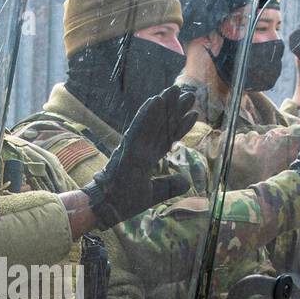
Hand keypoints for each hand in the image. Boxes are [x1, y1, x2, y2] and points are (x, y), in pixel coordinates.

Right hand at [81, 86, 196, 228]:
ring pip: (151, 123)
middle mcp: (140, 149)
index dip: (180, 127)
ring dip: (163, 105)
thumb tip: (187, 181)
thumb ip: (170, 186)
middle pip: (161, 126)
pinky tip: (155, 100)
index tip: (194, 114)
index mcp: (146, 158)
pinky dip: (146, 115)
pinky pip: (138, 129)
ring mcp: (133, 148)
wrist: (105, 209)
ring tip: (176, 89)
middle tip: (190, 94)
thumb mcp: (153, 194)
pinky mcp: (127, 150)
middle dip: (175, 110)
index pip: (167, 139)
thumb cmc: (124, 202)